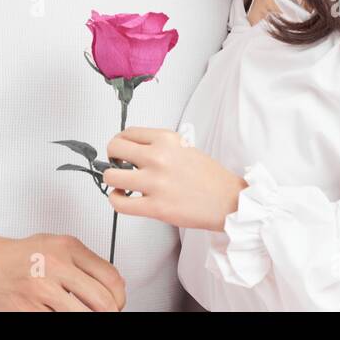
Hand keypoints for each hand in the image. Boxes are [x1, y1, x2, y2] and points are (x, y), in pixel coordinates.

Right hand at [0, 231, 126, 310]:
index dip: (120, 297)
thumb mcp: (58, 245)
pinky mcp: (27, 309)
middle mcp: (55, 266)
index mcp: (67, 248)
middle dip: (110, 313)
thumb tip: (116, 286)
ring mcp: (40, 289)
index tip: (118, 303)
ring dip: (89, 318)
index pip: (110, 277)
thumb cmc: (21, 254)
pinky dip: (65, 319)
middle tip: (108, 314)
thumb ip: (87, 262)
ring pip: (82, 315)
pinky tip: (62, 313)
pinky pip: (58, 321)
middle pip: (102, 301)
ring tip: (84, 313)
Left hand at [103, 127, 246, 231]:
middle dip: (112, 156)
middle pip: (114, 148)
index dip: (120, 141)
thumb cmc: (210, 177)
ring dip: (112, 179)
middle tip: (117, 164)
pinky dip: (115, 200)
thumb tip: (136, 149)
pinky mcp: (155, 207)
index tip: (121, 149)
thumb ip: (161, 145)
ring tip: (121, 183)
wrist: (228, 201)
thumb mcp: (185, 147)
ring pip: (111, 175)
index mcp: (167, 139)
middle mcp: (158, 157)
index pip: (128, 132)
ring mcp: (155, 182)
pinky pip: (119, 202)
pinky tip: (122, 198)